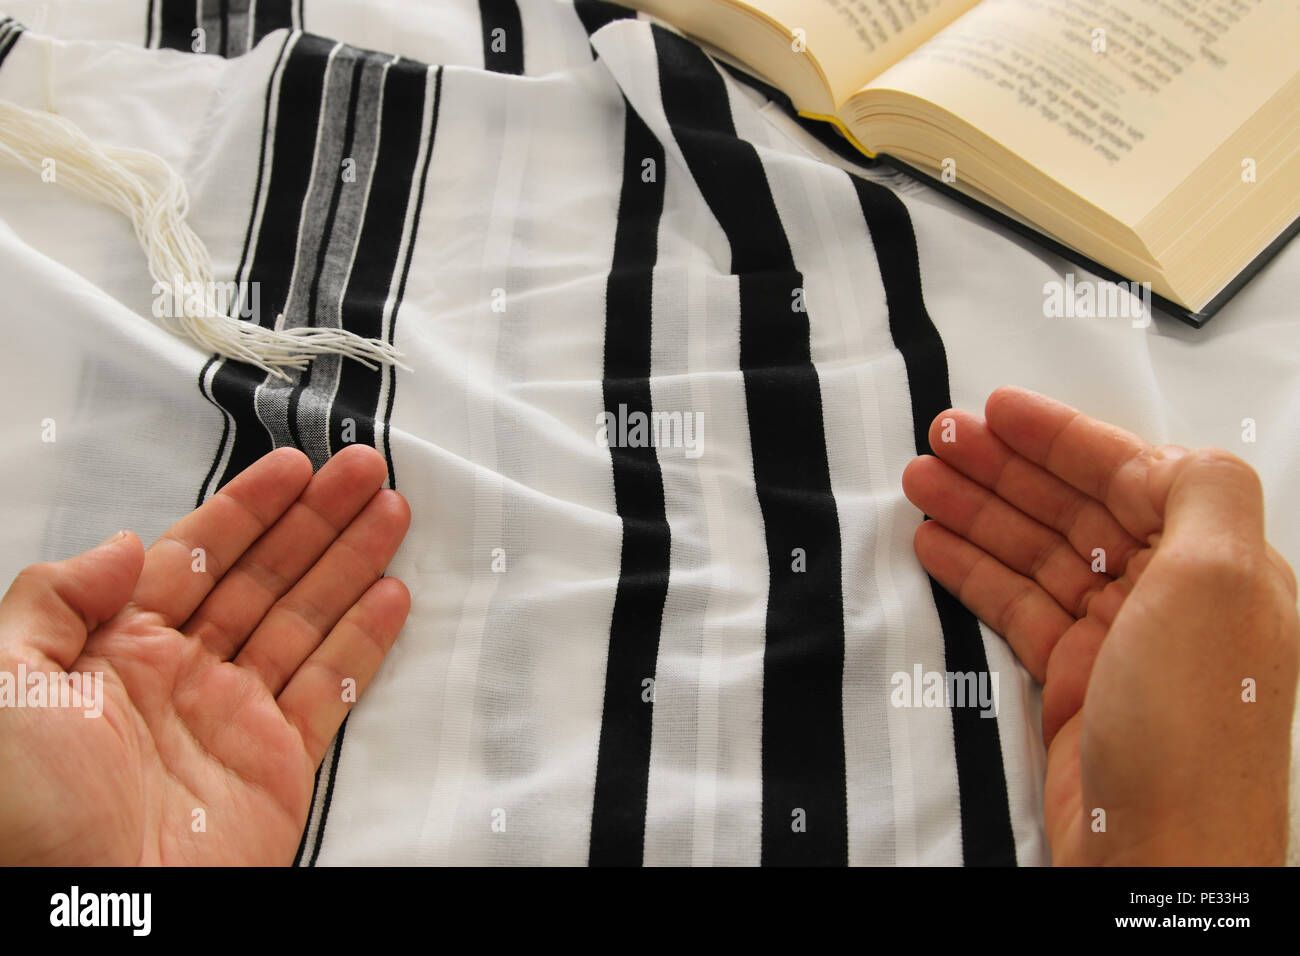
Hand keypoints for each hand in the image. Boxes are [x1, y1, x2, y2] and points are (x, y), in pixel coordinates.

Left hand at [0, 445, 410, 864]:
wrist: (86, 918)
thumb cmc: (23, 812)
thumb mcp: (1, 685)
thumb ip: (54, 599)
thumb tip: (130, 544)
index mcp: (115, 649)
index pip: (195, 557)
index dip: (248, 508)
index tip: (293, 466)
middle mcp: (182, 674)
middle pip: (264, 577)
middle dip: (316, 520)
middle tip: (363, 468)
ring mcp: (235, 718)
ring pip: (305, 620)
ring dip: (350, 563)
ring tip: (392, 510)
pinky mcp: (279, 765)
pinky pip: (331, 690)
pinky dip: (366, 642)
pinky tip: (392, 594)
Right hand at [903, 386, 1297, 864]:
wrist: (1158, 858)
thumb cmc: (1192, 733)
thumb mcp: (1218, 586)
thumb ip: (1204, 495)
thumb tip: (1171, 450)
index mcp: (1215, 563)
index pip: (1131, 475)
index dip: (1061, 436)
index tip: (999, 408)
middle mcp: (1169, 596)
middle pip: (1075, 508)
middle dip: (1005, 468)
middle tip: (940, 437)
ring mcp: (1118, 641)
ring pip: (1037, 554)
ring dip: (977, 513)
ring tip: (920, 481)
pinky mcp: (1073, 683)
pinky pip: (1015, 607)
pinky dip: (972, 571)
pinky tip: (934, 544)